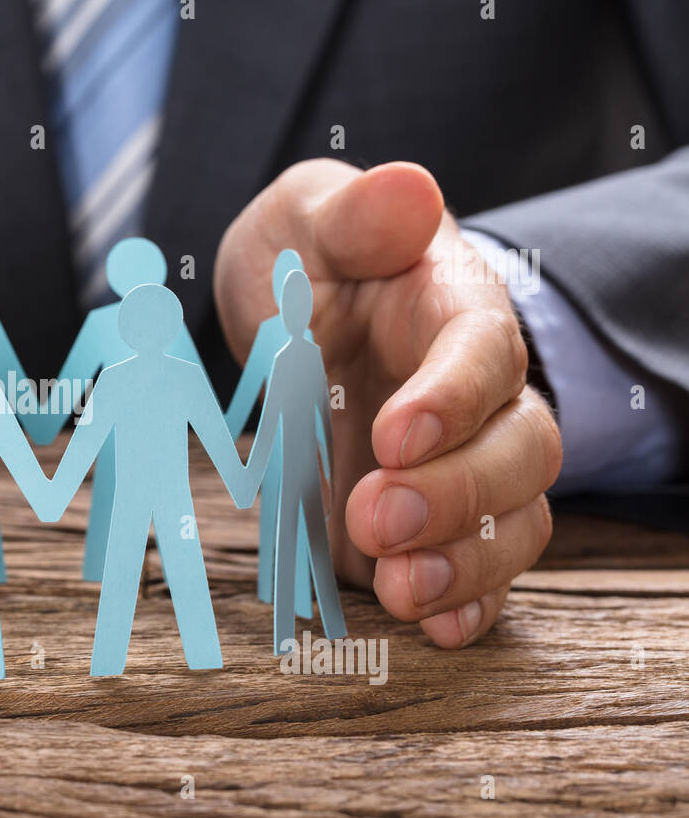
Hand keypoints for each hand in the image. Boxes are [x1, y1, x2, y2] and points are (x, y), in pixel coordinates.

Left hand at [215, 160, 560, 648]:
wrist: (298, 320)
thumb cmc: (306, 262)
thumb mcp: (304, 220)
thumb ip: (351, 214)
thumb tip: (410, 190)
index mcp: (451, 308)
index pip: (485, 351)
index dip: (454, 397)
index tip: (397, 434)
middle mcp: (477, 393)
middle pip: (520, 449)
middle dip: (455, 494)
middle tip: (373, 514)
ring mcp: (462, 461)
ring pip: (515, 519)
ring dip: (465, 563)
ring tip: (398, 589)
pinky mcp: (436, 520)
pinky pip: (483, 569)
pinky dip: (469, 603)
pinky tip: (436, 626)